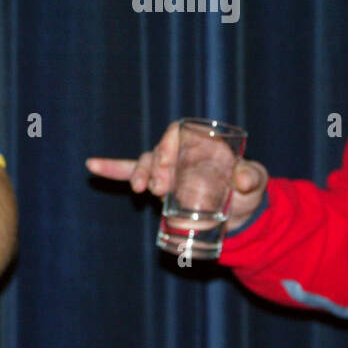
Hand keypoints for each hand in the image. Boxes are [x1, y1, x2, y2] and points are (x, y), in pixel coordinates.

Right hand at [86, 121, 268, 231]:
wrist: (240, 214)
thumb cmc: (248, 190)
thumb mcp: (256, 182)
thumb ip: (252, 178)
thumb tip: (242, 180)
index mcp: (201, 143)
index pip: (178, 134)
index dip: (168, 145)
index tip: (168, 164)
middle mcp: (180, 152)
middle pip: (158, 151)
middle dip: (154, 167)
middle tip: (159, 188)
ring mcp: (167, 169)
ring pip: (145, 164)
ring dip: (138, 174)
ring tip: (140, 190)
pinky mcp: (159, 186)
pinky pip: (130, 174)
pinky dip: (111, 170)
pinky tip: (92, 166)